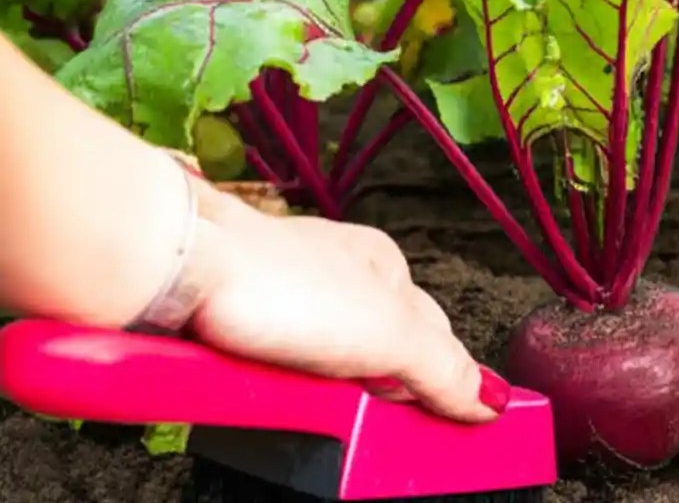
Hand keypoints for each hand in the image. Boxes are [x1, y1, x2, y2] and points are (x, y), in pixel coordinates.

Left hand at [180, 181, 508, 422]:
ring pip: (326, 365)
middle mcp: (336, 276)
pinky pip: (276, 369)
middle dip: (379, 390)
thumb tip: (491, 399)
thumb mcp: (390, 334)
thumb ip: (444, 368)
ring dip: (327, 394)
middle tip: (376, 419)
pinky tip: (276, 396)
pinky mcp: (239, 323)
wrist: (179, 270)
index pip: (435, 333)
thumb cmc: (280, 279)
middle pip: (378, 352)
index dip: (440, 379)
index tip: (447, 420)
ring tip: (318, 404)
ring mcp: (286, 299)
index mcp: (383, 266)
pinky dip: (281, 389)